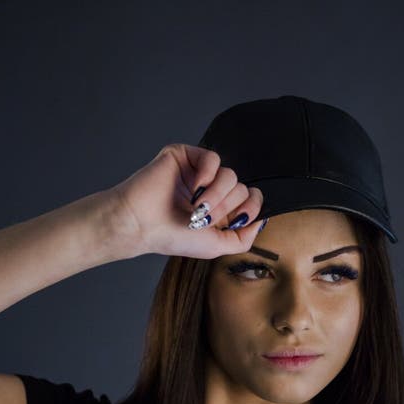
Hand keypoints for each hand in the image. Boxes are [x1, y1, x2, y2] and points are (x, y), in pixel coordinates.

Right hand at [105, 143, 264, 259]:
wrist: (143, 225)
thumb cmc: (173, 237)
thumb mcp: (216, 246)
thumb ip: (242, 239)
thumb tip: (261, 222)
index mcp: (219, 209)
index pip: (251, 200)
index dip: (250, 209)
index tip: (235, 221)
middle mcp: (211, 190)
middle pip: (242, 189)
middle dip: (226, 208)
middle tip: (203, 218)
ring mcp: (199, 173)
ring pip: (231, 175)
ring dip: (217, 196)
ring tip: (197, 208)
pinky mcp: (186, 157)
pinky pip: (212, 158)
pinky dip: (208, 174)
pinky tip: (195, 187)